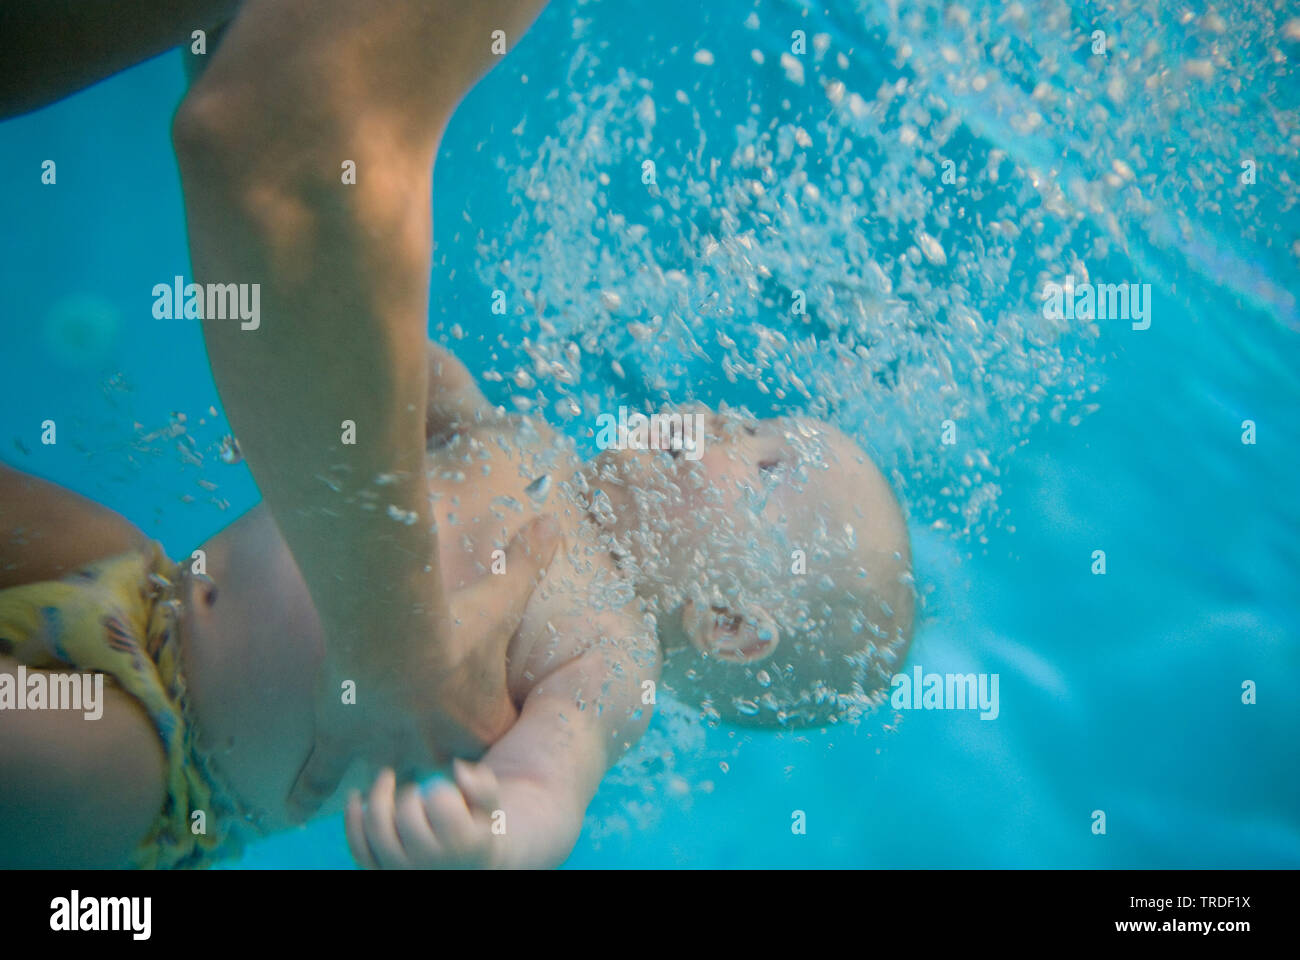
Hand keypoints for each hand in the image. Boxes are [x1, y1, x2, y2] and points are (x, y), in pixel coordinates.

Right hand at [285, 515, 559, 821]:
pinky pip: (321, 775)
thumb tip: (552, 523)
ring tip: (375, 794)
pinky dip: (306, 790)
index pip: (493, 742)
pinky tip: (290, 809)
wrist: (393, 633)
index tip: (484, 729)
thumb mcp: (503, 591)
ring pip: (388, 779)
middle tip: (432, 765)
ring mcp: (386, 748)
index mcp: (479, 722)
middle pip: (442, 772)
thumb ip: (530, 560)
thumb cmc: (454, 619)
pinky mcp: (342, 741)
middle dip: (439, 769)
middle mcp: (434, 748)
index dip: (489, 736)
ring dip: (384, 782)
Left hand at [346, 761, 502, 868]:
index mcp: (460, 844)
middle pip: (406, 815)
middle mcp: (428, 861)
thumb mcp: (492, 809)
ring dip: (377, 797)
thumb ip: (483, 786)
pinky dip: (353, 819)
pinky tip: (356, 798)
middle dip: (408, 793)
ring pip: (377, 829)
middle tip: (415, 790)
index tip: (442, 793)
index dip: (440, 791)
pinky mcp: (378, 874)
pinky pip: (358, 847)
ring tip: (385, 781)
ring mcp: (400, 870)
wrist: (465, 868)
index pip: (440, 804)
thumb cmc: (477, 830)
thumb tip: (457, 767)